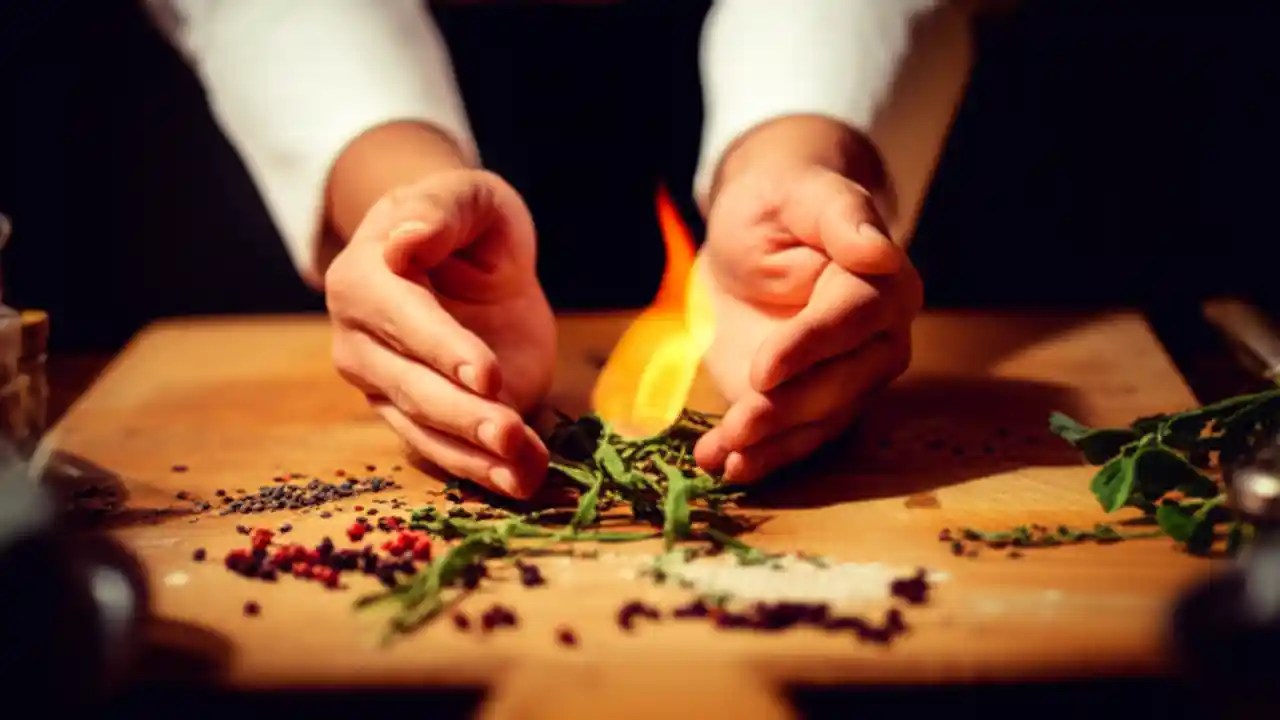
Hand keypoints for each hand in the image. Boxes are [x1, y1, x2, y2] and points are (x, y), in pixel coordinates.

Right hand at [325, 169, 555, 497]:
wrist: (464, 258)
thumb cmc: (462, 221)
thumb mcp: (465, 197)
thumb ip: (439, 211)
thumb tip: (404, 242)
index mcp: (363, 279)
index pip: (403, 319)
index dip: (444, 349)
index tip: (488, 376)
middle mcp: (360, 340)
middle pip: (411, 386)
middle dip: (464, 415)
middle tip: (511, 435)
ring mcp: (383, 386)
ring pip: (425, 429)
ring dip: (476, 456)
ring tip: (526, 472)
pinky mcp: (416, 417)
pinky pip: (443, 450)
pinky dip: (482, 472)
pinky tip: (521, 483)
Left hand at [693, 159, 921, 483]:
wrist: (758, 235)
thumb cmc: (784, 202)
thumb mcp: (802, 193)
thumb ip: (840, 217)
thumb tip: (879, 250)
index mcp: (885, 286)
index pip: (852, 322)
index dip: (809, 348)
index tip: (763, 369)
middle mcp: (878, 343)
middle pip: (838, 386)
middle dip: (785, 411)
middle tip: (737, 427)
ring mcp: (846, 381)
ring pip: (816, 423)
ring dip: (769, 447)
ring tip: (721, 457)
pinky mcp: (808, 406)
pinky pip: (791, 439)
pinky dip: (758, 458)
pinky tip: (723, 467)